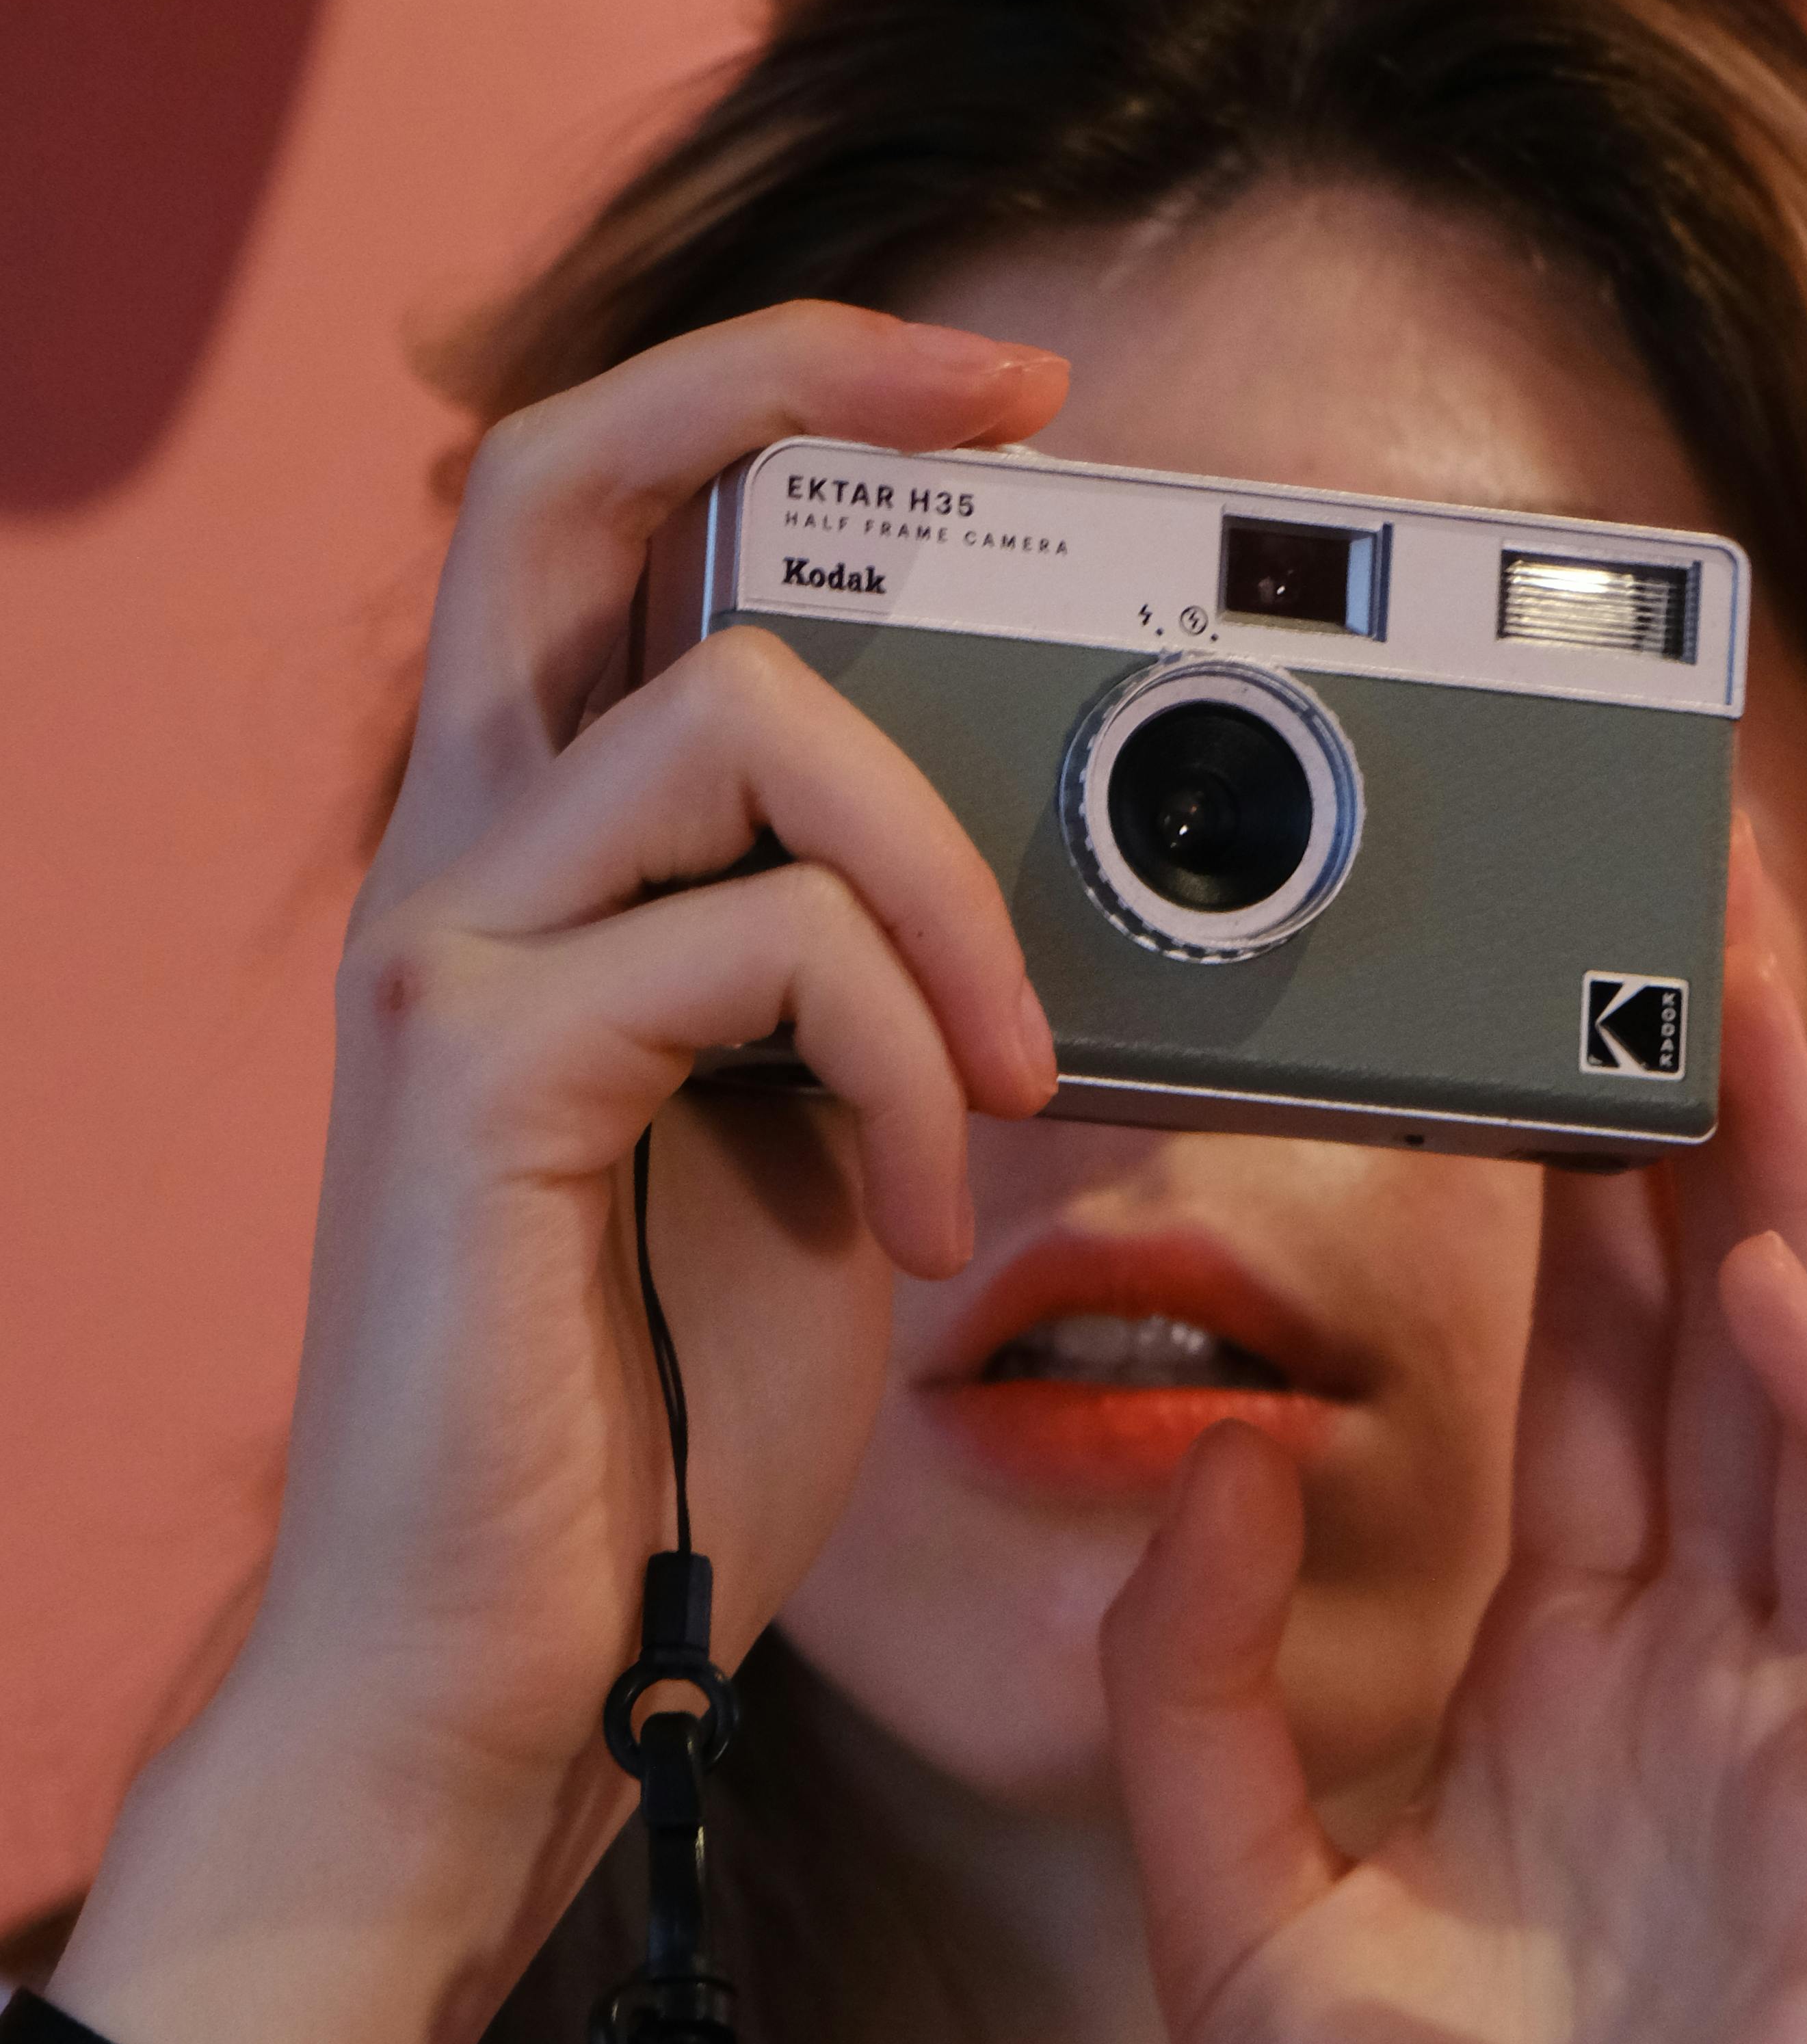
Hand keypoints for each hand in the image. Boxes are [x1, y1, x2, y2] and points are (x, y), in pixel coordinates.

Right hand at [15, 303, 1068, 2043]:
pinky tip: (930, 1214)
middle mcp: (468, 855)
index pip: (608, 508)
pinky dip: (906, 1065)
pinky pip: (760, 948)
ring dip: (952, 880)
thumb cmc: (668, 1400)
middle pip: (564, 480)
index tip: (1008, 390)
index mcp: (549, 849)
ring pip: (737, 717)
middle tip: (1029, 414)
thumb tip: (1113, 910)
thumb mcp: (830, 1136)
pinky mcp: (488, 1079)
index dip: (788, 384)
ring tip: (1020, 1081)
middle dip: (807, 391)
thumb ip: (901, 991)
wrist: (515, 1658)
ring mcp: (455, 954)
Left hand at [1101, 841, 1806, 2043]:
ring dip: (1797, 1224)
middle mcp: (1712, 1698)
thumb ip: (1203, 1693)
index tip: (1534, 1026)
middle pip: (1726, 1360)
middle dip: (1716, 1140)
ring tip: (1743, 1025)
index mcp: (1577, 1696)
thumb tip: (1209, 1463)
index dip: (1580, 1204)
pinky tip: (1771, 1305)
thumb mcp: (1235, 1913)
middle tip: (1675, 926)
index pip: (1598, 1388)